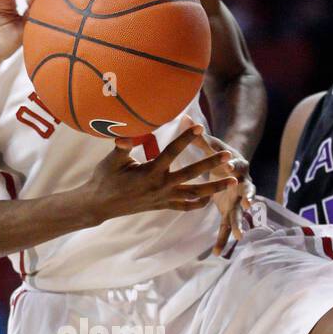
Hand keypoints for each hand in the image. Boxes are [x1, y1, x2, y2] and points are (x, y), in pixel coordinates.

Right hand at [80, 123, 236, 222]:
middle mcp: (161, 186)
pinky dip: (199, 203)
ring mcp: (163, 198)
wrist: (99, 205)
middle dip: (211, 163)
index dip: (186, 138)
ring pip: (195, 194)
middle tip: (228, 156)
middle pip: (192, 174)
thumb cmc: (104, 179)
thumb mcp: (111, 160)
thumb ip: (122, 145)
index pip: (172, 152)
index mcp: (150, 172)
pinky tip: (211, 198)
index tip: (200, 127)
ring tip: (233, 181)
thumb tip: (126, 133)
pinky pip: (185, 206)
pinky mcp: (162, 206)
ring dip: (215, 187)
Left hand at [189, 129, 255, 254]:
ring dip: (239, 224)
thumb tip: (185, 117)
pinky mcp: (231, 210)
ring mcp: (237, 199)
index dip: (236, 167)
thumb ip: (200, 135)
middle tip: (247, 206)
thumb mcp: (213, 144)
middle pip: (246, 192)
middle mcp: (242, 183)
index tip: (234, 169)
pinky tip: (218, 253)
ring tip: (239, 236)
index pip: (238, 165)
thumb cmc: (221, 153)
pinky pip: (227, 226)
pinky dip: (224, 239)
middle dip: (247, 199)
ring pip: (239, 213)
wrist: (233, 166)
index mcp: (238, 165)